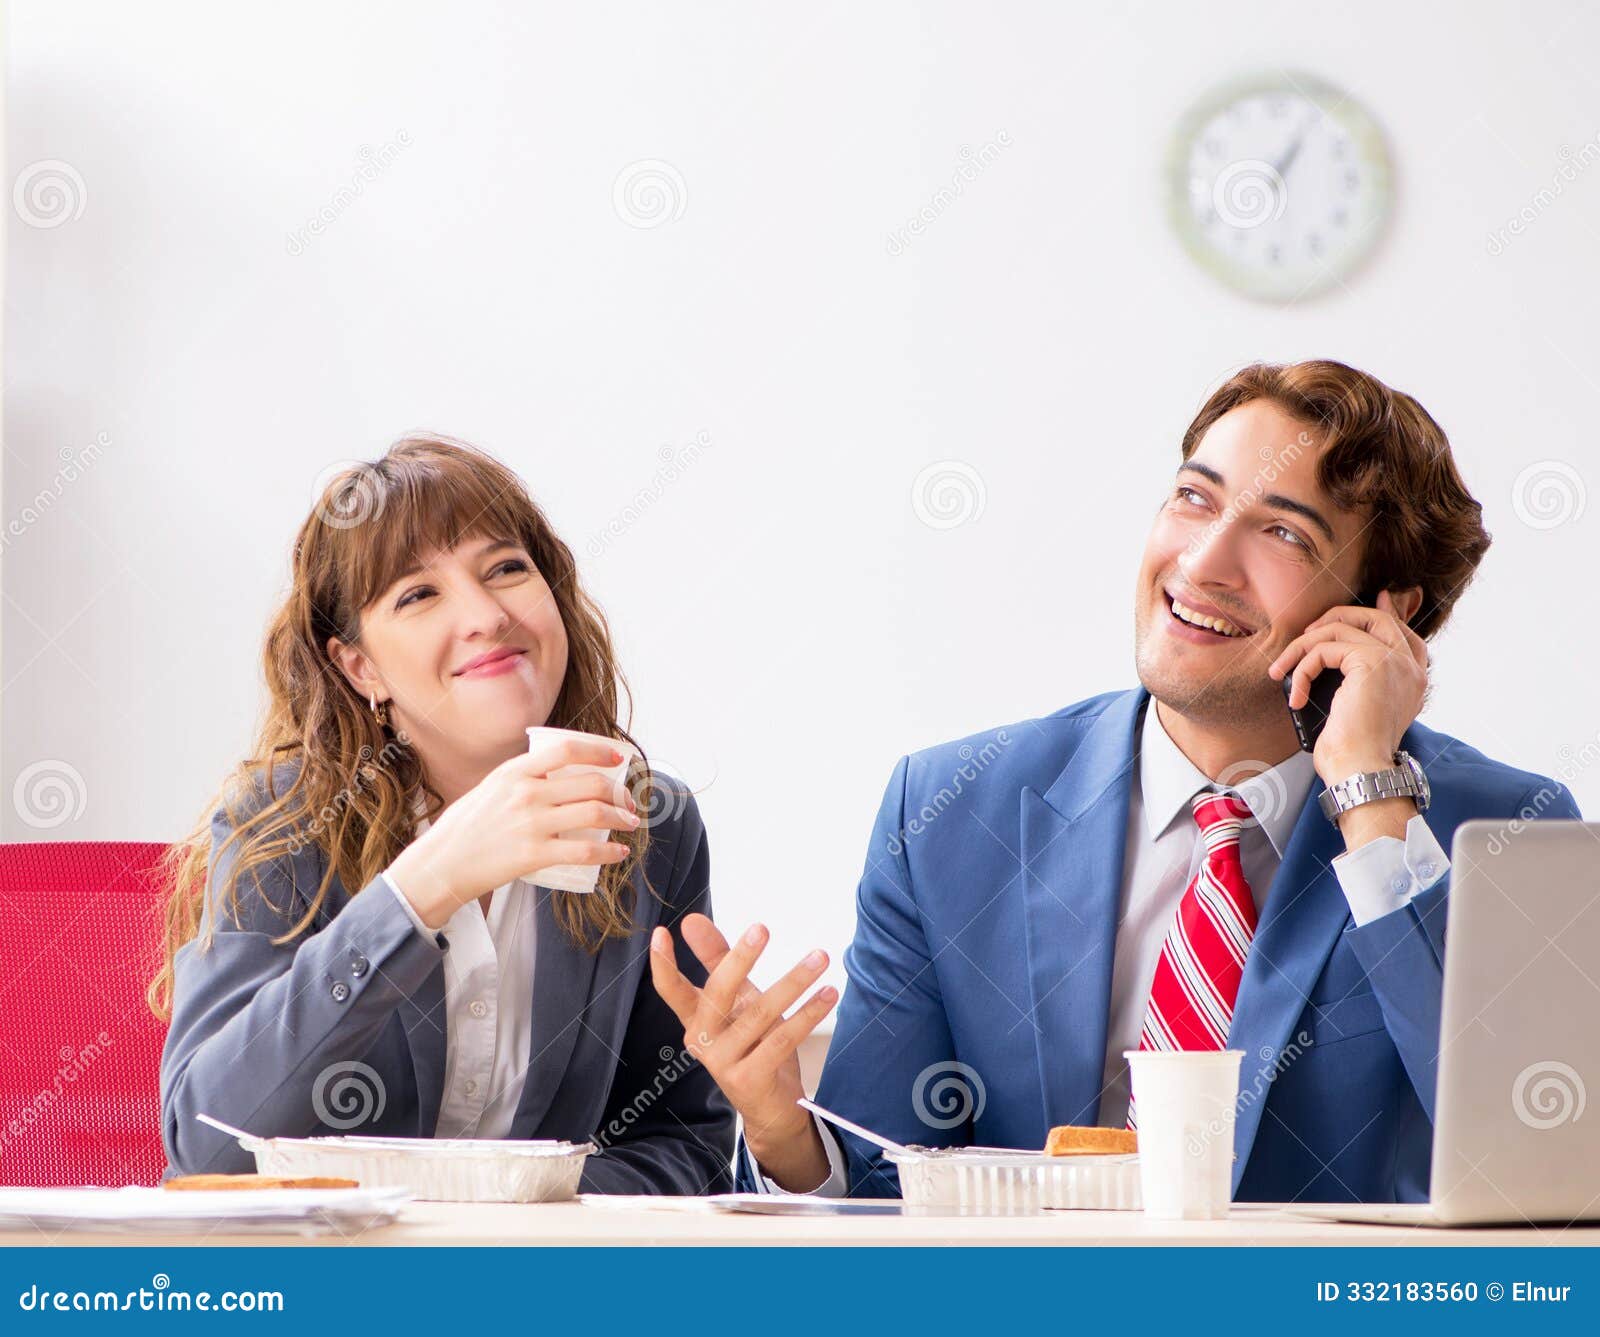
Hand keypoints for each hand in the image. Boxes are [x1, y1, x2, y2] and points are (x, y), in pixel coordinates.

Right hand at [385, 736, 637, 928]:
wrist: (443, 863)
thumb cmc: (466, 827)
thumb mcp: (491, 787)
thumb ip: (522, 778)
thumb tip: (557, 774)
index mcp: (515, 771)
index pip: (567, 750)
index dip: (599, 752)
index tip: (617, 760)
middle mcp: (526, 793)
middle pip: (590, 784)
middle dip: (620, 793)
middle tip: (629, 802)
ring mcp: (532, 824)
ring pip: (595, 814)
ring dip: (622, 818)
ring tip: (630, 823)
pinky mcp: (535, 855)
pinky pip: (584, 851)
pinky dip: (610, 852)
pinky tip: (619, 852)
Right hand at [650, 914, 837, 1188]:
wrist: (771, 1110)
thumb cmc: (754, 1046)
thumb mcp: (738, 1001)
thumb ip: (718, 960)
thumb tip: (692, 920)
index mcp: (695, 1021)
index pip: (671, 991)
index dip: (662, 964)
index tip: (663, 931)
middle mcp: (702, 1041)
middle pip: (717, 993)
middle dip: (740, 958)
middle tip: (761, 928)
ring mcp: (723, 1063)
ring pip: (760, 1013)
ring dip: (793, 981)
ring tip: (819, 957)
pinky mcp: (749, 1079)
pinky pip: (782, 1039)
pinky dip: (808, 1014)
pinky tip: (828, 994)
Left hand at [1267, 588, 1428, 784]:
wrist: (1360, 770)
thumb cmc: (1354, 753)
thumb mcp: (1358, 711)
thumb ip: (1358, 682)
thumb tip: (1338, 661)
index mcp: (1412, 679)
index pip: (1405, 634)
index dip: (1389, 613)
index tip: (1379, 599)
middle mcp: (1409, 667)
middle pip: (1377, 618)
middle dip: (1337, 616)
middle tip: (1307, 632)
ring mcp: (1393, 661)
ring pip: (1342, 628)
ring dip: (1303, 646)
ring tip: (1283, 669)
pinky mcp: (1371, 662)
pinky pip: (1325, 648)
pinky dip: (1301, 668)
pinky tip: (1296, 694)